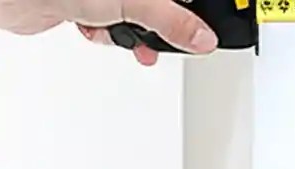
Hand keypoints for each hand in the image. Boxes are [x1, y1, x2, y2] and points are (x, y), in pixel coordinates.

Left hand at [0, 0, 218, 65]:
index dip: (198, 9)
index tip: (208, 27)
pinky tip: (96, 29)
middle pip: (163, 4)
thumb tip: (203, 38)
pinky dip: (106, 31)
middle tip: (167, 38)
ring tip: (127, 37)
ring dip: (132, 31)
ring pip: (137, 13)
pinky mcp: (85, 2)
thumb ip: (172, 21)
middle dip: (162, 23)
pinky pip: (110, 20)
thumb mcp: (132, 3)